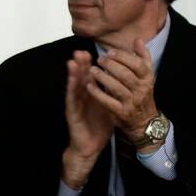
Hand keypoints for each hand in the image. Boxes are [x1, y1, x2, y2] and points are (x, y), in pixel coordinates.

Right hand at [62, 50, 113, 187]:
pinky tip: (73, 81)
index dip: (91, 64)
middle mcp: (82, 96)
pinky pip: (72, 99)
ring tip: (73, 61)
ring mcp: (76, 104)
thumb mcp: (109, 105)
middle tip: (82, 51)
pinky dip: (72, 89)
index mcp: (91, 93)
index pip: (91, 76)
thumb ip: (113, 91)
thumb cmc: (99, 124)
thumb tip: (122, 79)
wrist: (90, 145)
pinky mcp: (72, 113)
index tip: (93, 52)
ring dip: (73, 73)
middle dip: (81, 64)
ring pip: (74, 85)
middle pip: (81, 77)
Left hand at [87, 39, 158, 144]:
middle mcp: (141, 90)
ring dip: (102, 77)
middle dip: (111, 65)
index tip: (110, 52)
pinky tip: (89, 85)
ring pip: (116, 88)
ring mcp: (132, 102)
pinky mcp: (121, 113)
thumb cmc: (142, 92)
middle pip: (126, 75)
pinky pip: (108, 102)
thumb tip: (138, 39)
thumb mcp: (146, 75)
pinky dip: (98, 93)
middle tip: (99, 59)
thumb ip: (142, 57)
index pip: (137, 65)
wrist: (145, 121)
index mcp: (147, 79)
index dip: (123, 57)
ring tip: (92, 70)